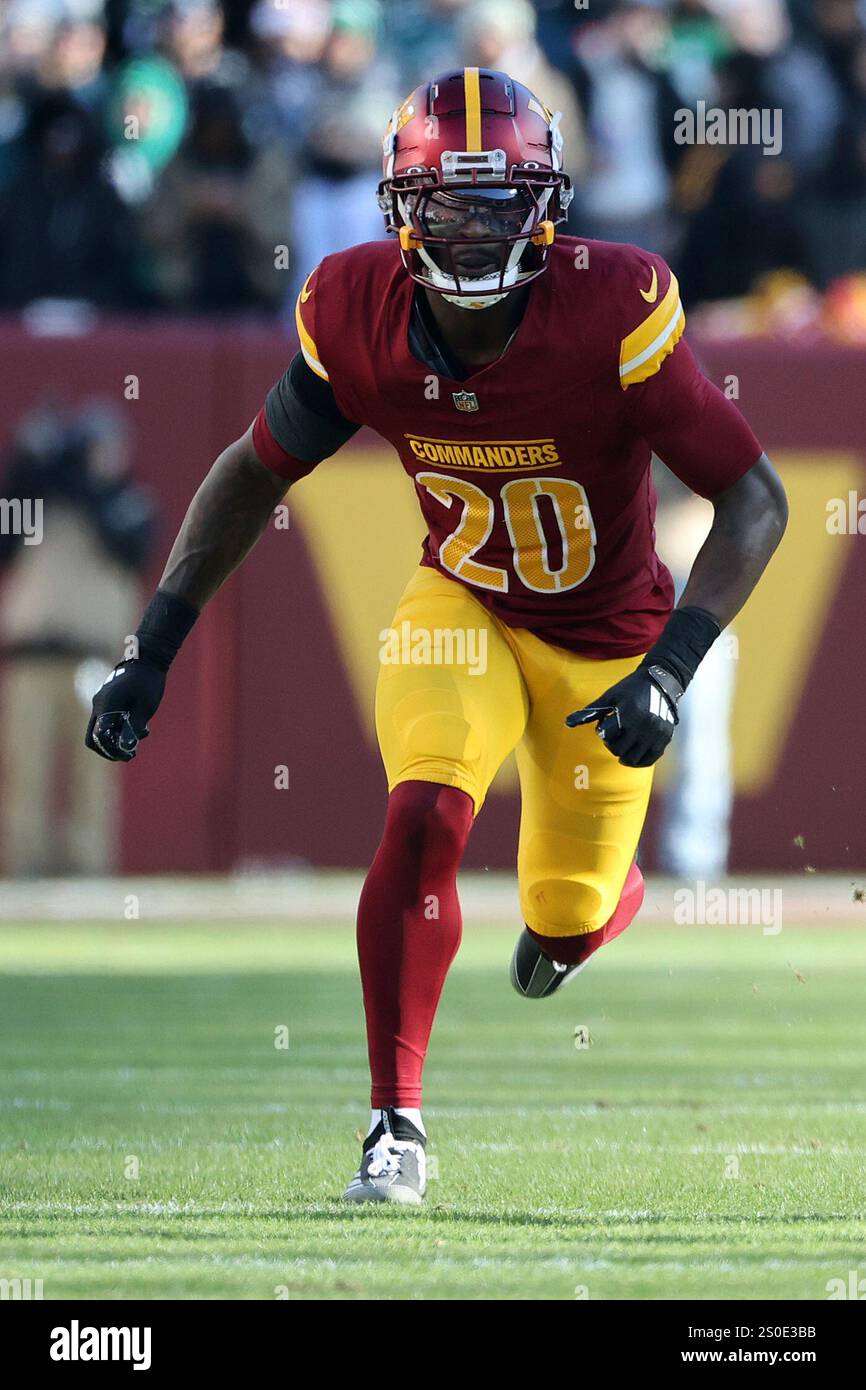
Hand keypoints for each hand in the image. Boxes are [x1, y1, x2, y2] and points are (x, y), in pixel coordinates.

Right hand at [85, 659, 165, 761]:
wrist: (146, 658)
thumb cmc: (148, 682)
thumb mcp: (145, 707)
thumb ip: (134, 727)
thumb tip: (125, 746)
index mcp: (106, 706)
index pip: (99, 737)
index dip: (111, 750)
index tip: (128, 755)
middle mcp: (99, 705)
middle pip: (94, 736)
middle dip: (110, 749)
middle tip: (128, 754)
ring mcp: (101, 702)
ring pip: (101, 729)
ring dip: (116, 739)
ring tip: (137, 742)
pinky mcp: (107, 701)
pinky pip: (107, 720)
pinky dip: (118, 728)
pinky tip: (138, 728)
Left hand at [565, 664, 681, 767]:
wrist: (660, 682)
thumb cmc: (630, 689)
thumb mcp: (610, 696)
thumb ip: (590, 711)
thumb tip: (567, 723)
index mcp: (627, 713)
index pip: (607, 736)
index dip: (602, 732)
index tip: (606, 725)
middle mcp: (643, 725)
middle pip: (619, 750)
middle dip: (612, 745)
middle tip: (614, 735)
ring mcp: (656, 733)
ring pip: (633, 759)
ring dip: (624, 755)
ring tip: (624, 743)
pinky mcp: (665, 738)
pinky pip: (649, 760)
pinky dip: (639, 761)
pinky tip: (633, 753)